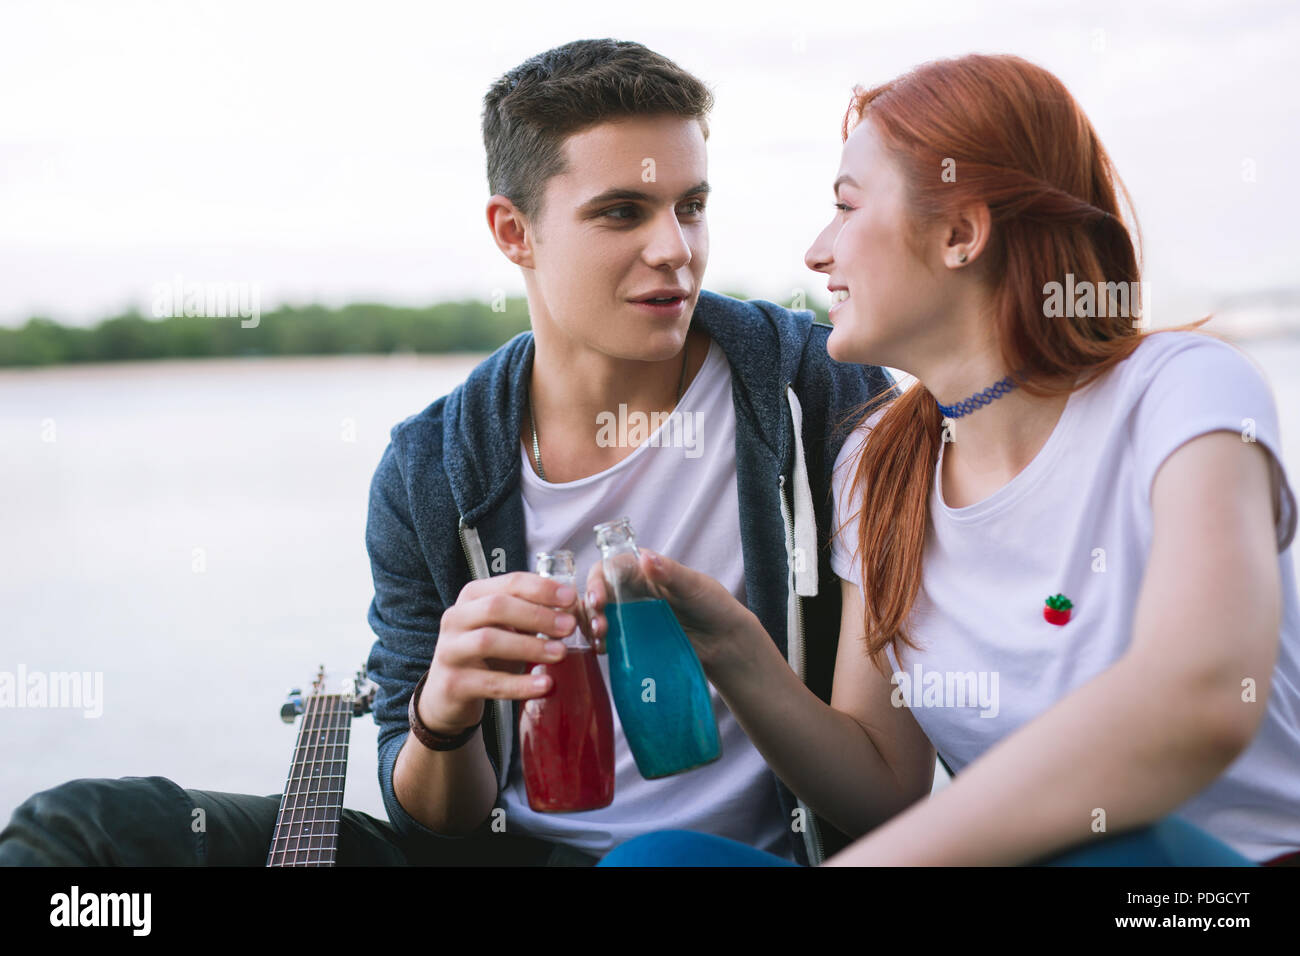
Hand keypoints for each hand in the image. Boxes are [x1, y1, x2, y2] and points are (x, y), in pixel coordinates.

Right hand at [421, 572, 582, 733]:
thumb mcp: (504, 628)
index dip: (542, 588)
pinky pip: (490, 683)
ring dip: (530, 646)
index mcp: (472, 596)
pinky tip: (544, 685)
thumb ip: (530, 614)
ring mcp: (450, 650)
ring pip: (489, 641)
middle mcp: (456, 618)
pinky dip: (520, 684)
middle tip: (569, 626)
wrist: (447, 694)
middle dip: (537, 615)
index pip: (510, 583)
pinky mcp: (453, 684)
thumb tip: (573, 607)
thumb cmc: (484, 654)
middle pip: (497, 607)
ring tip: (561, 653)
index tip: (571, 597)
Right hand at [581, 548, 758, 670]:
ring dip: (591, 625)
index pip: (609, 568)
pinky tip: (603, 650)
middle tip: (598, 626)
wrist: (726, 643)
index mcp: (644, 570)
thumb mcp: (694, 587)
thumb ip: (670, 573)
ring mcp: (630, 615)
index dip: (597, 581)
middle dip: (589, 607)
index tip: (598, 599)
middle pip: (597, 592)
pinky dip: (600, 642)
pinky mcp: (632, 638)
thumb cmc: (714, 607)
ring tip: (601, 640)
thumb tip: (646, 558)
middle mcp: (633, 590)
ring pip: (598, 614)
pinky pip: (608, 637)